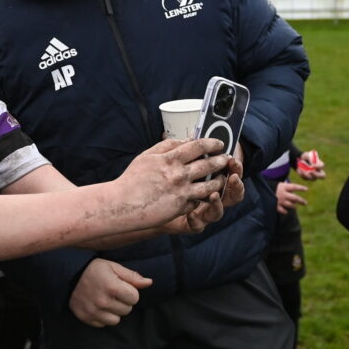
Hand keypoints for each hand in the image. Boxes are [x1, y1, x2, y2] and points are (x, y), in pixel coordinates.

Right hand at [69, 259, 151, 326]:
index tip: (121, 286)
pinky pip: (103, 324)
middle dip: (123, 301)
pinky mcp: (86, 318)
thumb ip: (132, 276)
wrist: (68, 276)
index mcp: (112, 286)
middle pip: (127, 310)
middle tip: (112, 292)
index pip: (134, 298)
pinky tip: (98, 306)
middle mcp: (103, 301)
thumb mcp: (113, 267)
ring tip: (106, 300)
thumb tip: (149, 283)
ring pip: (116, 320)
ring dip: (114, 311)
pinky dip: (103, 317)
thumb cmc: (94, 269)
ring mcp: (94, 311)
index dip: (130, 292)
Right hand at [116, 138, 241, 227]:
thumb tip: (184, 140)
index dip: (211, 143)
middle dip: (220, 160)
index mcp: (170, 159)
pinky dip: (201, 197)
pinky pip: (198, 201)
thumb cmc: (132, 180)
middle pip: (208, 165)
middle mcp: (179, 175)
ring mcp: (182, 192)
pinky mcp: (181, 208)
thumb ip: (166, 146)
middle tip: (226, 158)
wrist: (122, 204)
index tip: (218, 143)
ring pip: (210, 186)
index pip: (198, 146)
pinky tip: (204, 195)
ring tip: (222, 179)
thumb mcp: (147, 156)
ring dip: (219, 181)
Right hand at [275, 181, 308, 214]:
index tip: (306, 189)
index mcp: (284, 187)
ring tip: (295, 206)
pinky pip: (282, 210)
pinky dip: (285, 211)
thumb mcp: (282, 185)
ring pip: (290, 205)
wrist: (263, 192)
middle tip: (305, 203)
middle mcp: (283, 194)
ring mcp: (279, 200)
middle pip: (295, 197)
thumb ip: (289, 188)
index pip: (294, 187)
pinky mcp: (275, 206)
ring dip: (294, 206)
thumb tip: (300, 189)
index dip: (300, 188)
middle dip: (301, 201)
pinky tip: (286, 212)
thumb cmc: (275, 188)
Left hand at [295, 149, 325, 179]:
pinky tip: (299, 169)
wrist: (299, 160)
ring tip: (300, 167)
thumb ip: (310, 158)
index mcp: (319, 164)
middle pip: (322, 176)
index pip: (322, 166)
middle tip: (310, 172)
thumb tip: (313, 164)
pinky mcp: (307, 178)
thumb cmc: (305, 157)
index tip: (312, 165)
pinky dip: (301, 173)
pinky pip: (304, 178)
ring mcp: (313, 176)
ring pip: (312, 178)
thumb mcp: (307, 155)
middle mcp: (319, 171)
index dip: (318, 166)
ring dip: (306, 173)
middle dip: (316, 174)